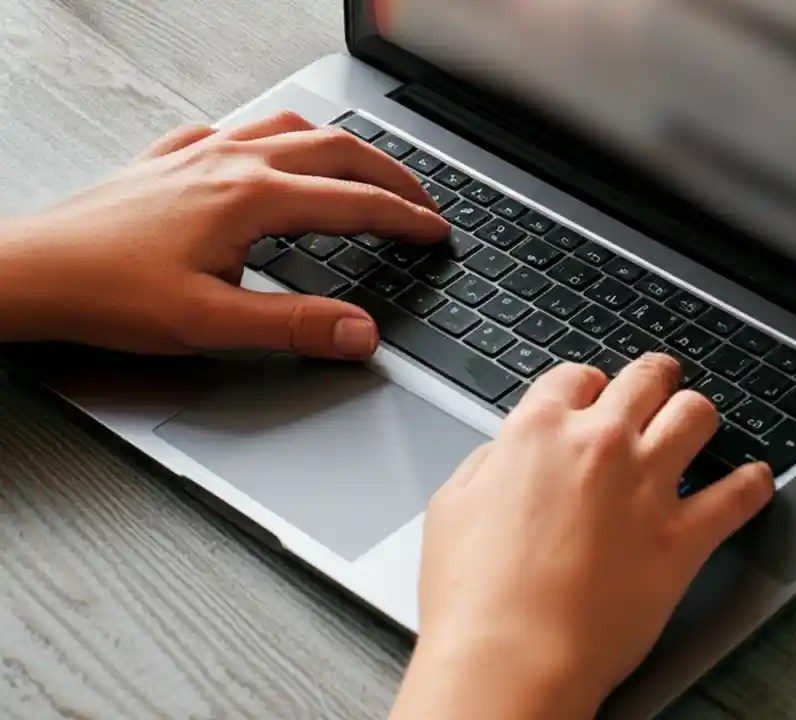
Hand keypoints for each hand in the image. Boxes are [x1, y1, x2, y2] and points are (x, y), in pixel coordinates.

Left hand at [0, 112, 447, 358]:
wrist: (35, 271)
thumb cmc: (110, 294)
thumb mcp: (211, 325)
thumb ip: (295, 327)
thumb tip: (361, 334)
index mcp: (252, 198)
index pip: (354, 202)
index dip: (405, 219)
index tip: (436, 231)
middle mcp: (232, 163)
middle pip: (337, 151)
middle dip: (391, 176)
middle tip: (421, 202)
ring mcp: (201, 153)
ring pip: (292, 130)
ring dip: (341, 148)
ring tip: (366, 170)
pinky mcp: (172, 158)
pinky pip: (240, 130)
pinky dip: (279, 139)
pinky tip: (274, 156)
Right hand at [390, 355, 773, 719]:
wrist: (512, 657)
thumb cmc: (474, 597)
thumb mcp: (452, 508)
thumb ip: (489, 464)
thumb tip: (509, 454)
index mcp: (539, 431)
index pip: (576, 376)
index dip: (586, 384)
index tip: (592, 396)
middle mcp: (600, 444)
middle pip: (645, 379)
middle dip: (653, 380)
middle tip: (658, 386)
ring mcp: (647, 486)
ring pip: (696, 415)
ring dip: (696, 416)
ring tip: (697, 425)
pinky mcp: (684, 536)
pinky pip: (738, 495)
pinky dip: (752, 484)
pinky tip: (754, 481)